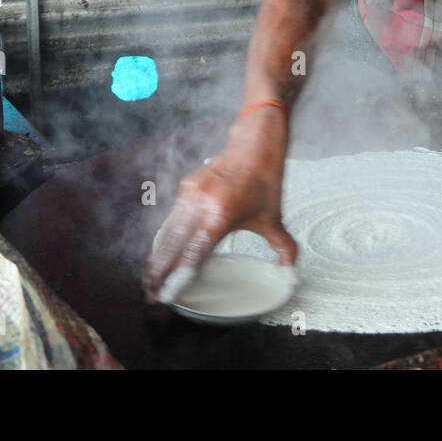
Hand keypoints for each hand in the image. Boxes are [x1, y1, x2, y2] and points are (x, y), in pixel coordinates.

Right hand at [142, 107, 297, 303]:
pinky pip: (171, 218)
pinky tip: (159, 255)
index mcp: (222, 215)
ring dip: (156, 258)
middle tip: (151, 295)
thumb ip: (284, 249)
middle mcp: (202, 204)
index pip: (194, 253)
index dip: (178, 276)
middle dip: (158, 273)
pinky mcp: (185, 186)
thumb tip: (291, 276)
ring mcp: (190, 193)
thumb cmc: (263, 181)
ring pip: (166, 233)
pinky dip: (164, 239)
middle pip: (172, 246)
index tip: (168, 293)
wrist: (254, 145)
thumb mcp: (274, 218)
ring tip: (150, 280)